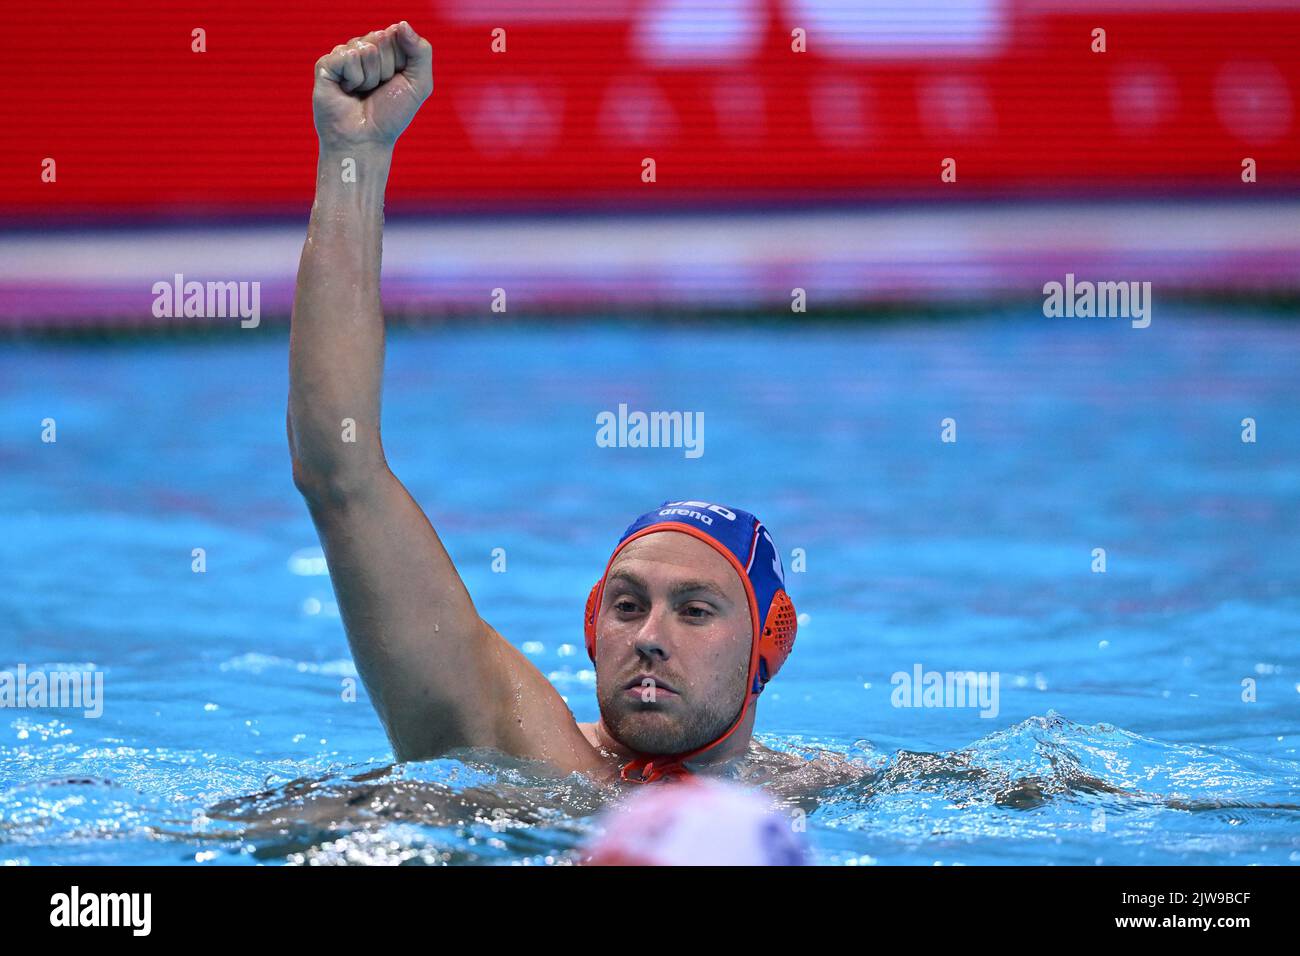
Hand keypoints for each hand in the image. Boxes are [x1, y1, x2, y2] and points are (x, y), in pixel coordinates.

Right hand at [313, 21, 432, 149]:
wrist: (366, 140)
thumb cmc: (391, 115)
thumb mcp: (419, 84)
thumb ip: (421, 51)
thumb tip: (401, 24)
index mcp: (385, 50)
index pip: (397, 34)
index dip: (401, 62)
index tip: (395, 83)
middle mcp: (363, 49)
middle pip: (381, 37)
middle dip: (386, 69)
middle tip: (378, 90)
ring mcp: (343, 55)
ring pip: (365, 48)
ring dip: (370, 77)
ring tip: (362, 93)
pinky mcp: (326, 64)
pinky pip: (347, 56)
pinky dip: (353, 78)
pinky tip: (347, 91)